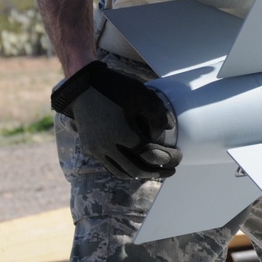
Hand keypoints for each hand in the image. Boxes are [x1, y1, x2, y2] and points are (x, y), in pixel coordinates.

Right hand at [52, 61, 181, 179]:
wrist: (82, 86)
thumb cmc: (114, 87)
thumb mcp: (141, 94)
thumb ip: (157, 113)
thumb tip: (168, 129)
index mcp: (121, 133)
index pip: (149, 154)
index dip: (167, 158)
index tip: (179, 156)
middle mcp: (106, 146)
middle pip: (136, 169)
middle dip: (156, 172)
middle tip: (172, 170)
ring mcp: (95, 150)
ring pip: (121, 172)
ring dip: (140, 174)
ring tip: (156, 171)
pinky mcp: (89, 149)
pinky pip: (110, 166)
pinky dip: (125, 169)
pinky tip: (137, 165)